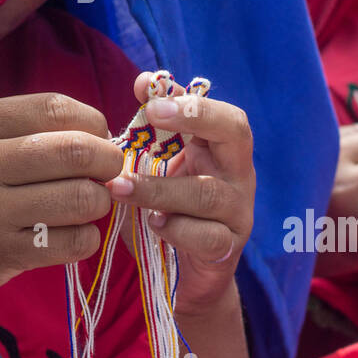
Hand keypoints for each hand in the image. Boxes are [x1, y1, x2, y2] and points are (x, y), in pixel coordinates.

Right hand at [0, 93, 125, 319]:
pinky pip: (71, 242)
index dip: (94, 122)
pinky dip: (85, 238)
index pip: (56, 107)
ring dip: (98, 203)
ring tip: (86, 206)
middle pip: (77, 150)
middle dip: (109, 162)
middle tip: (108, 174)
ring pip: (81, 198)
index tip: (98, 139)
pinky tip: (71, 236)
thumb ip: (14, 131)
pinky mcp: (0, 254)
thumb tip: (94, 131)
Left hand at [105, 72, 255, 318]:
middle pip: (236, 132)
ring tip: (119, 187)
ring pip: (206, 192)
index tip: (146, 93)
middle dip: (196, 117)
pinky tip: (151, 224)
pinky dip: (173, 228)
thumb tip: (142, 82)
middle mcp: (238, 174)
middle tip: (151, 115)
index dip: (190, 100)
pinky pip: (205, 235)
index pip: (222, 112)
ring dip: (158, 189)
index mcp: (223, 149)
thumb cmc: (168, 208)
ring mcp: (238, 212)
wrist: (185, 275)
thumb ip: (153, 130)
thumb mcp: (160, 167)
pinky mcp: (227, 248)